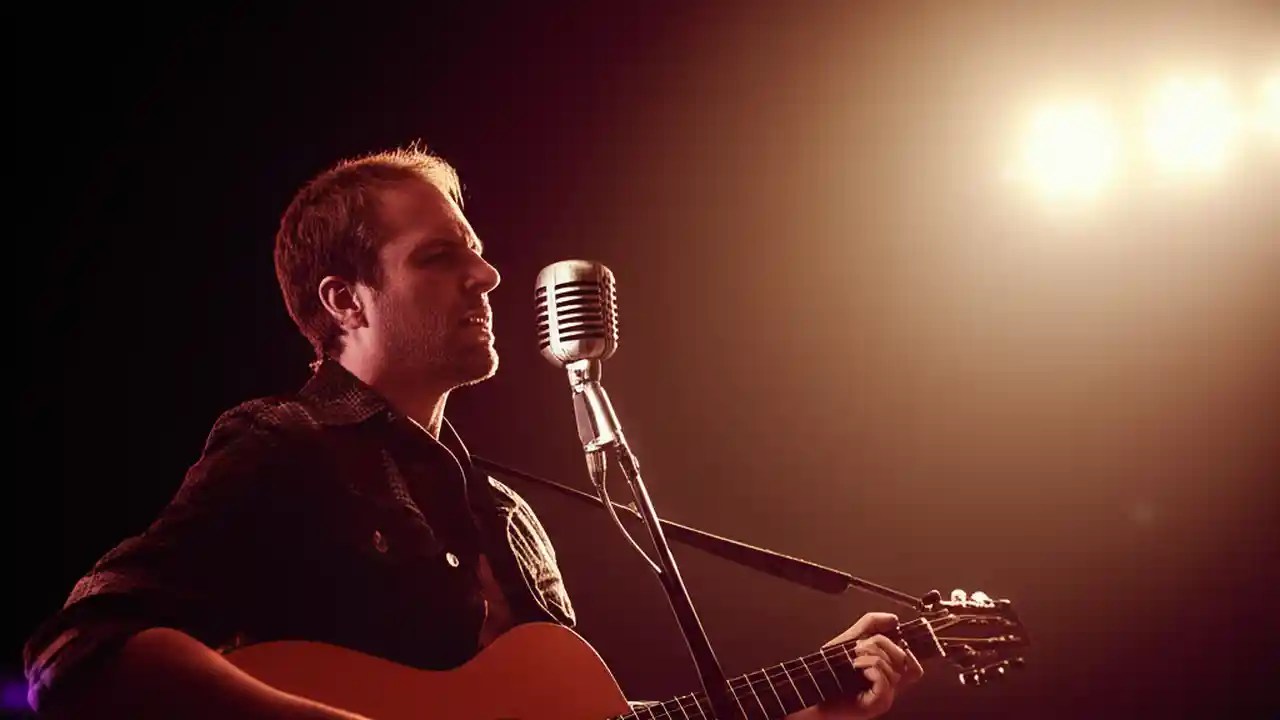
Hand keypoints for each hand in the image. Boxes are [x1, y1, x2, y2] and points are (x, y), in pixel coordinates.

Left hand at [785, 612, 923, 719]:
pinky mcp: (875, 705)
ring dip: (872, 656)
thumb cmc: (829, 669)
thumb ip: (870, 625)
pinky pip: (884, 682)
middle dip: (883, 644)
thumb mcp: (849, 640)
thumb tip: (894, 619)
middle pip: (905, 661)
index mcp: (887, 675)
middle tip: (860, 645)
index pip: (915, 666)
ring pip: (894, 670)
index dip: (908, 650)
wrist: (811, 689)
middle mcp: (890, 688)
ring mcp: (884, 698)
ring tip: (853, 657)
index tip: (890, 638)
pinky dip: (871, 668)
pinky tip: (855, 666)